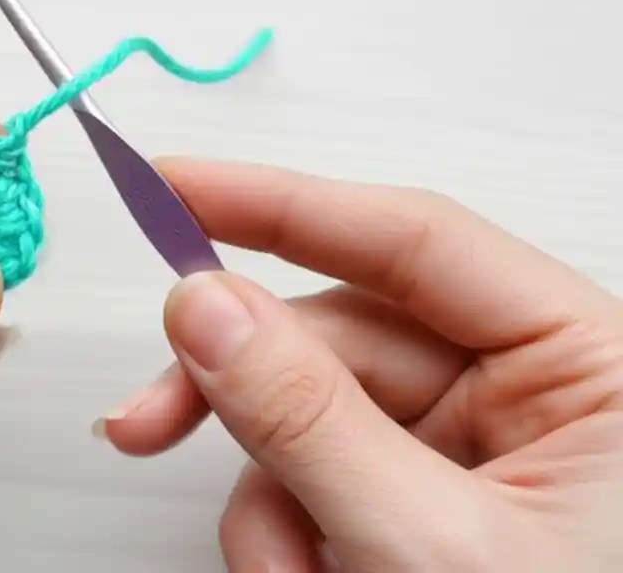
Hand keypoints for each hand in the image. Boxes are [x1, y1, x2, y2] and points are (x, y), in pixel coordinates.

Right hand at [100, 159, 622, 571]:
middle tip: (144, 422)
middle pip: (338, 336)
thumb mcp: (429, 547)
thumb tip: (207, 307)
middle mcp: (534, 392)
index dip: (279, 202)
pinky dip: (291, 535)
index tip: (173, 185)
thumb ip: (308, 418)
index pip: (410, 238)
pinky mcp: (430, 502)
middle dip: (239, 394)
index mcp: (588, 363)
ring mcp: (477, 449)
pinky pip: (321, 480)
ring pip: (313, 418)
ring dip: (270, 499)